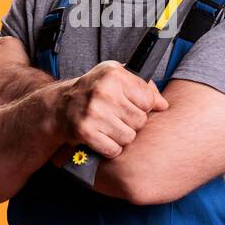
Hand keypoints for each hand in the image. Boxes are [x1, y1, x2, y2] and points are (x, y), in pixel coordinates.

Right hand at [53, 61, 169, 158]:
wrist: (60, 107)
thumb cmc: (94, 91)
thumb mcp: (116, 78)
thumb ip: (143, 87)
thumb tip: (163, 105)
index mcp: (114, 75)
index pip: (148, 100)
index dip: (143, 106)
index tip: (131, 105)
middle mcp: (104, 92)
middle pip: (140, 120)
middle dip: (132, 123)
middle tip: (117, 117)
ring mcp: (94, 112)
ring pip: (129, 137)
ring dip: (122, 137)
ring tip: (109, 127)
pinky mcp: (86, 132)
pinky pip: (114, 149)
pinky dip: (110, 148)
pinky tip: (102, 137)